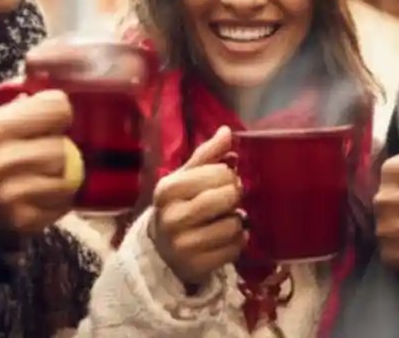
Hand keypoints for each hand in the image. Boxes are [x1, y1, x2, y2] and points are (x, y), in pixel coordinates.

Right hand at [0, 90, 77, 235]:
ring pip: (68, 177)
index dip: (59, 114)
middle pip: (63, 148)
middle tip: (44, 155)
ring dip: (62, 177)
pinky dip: (58, 201)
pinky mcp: (25, 221)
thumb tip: (64, 92)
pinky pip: (64, 204)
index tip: (52, 123)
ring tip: (43, 176)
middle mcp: (3, 161)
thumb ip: (31, 105)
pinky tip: (40, 196)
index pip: (58, 107)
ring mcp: (13, 194)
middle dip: (59, 151)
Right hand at [151, 126, 244, 285]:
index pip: (219, 173)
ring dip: (237, 221)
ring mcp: (183, 245)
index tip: (224, 180)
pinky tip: (226, 238)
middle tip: (228, 200)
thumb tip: (227, 131)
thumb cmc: (178, 205)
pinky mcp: (197, 266)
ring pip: (234, 225)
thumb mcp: (186, 177)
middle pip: (227, 197)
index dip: (229, 175)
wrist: (160, 251)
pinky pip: (235, 248)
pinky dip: (238, 241)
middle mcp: (172, 217)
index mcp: (168, 189)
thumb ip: (207, 154)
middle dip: (234, 197)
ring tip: (225, 220)